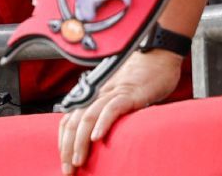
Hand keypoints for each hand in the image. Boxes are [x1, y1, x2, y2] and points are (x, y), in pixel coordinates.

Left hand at [60, 50, 182, 173]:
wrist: (158, 56)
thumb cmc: (142, 79)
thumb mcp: (119, 98)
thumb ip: (106, 113)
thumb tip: (98, 137)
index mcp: (93, 96)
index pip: (68, 121)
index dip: (63, 143)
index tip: (65, 162)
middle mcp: (97, 95)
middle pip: (73, 122)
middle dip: (67, 149)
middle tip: (68, 170)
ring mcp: (112, 93)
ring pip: (87, 117)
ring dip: (80, 142)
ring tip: (78, 161)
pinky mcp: (129, 93)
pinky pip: (111, 109)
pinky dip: (102, 123)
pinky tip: (97, 138)